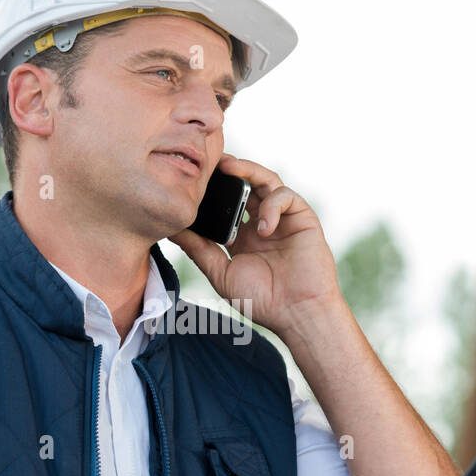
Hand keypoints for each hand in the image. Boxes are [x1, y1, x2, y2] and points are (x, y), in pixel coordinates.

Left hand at [167, 154, 344, 338]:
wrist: (297, 314)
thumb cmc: (262, 300)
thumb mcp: (221, 273)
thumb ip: (198, 250)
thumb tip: (172, 230)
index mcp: (242, 235)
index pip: (225, 202)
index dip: (211, 189)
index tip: (191, 179)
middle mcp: (262, 222)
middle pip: (244, 184)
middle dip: (228, 169)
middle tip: (208, 160)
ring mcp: (283, 219)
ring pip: (266, 180)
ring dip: (248, 171)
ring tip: (229, 167)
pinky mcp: (303, 218)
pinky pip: (286, 197)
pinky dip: (272, 206)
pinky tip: (263, 227)